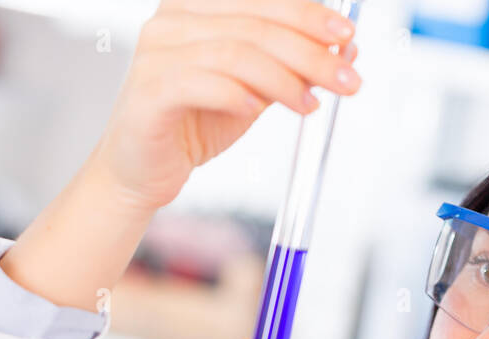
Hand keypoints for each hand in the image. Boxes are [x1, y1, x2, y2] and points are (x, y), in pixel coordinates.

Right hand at [93, 0, 360, 212]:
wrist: (142, 171)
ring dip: (284, 79)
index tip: (346, 36)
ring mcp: (155, 53)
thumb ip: (291, 67)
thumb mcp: (253, 90)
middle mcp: (172, 19)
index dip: (307, 14)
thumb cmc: (192, 125)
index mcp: (196, 7)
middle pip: (255, 23)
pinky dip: (237, 95)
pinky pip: (202, 83)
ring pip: (235, 52)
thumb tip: (346, 51)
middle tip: (345, 78)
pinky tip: (257, 110)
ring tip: (310, 105)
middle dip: (309, 51)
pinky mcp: (149, 90)